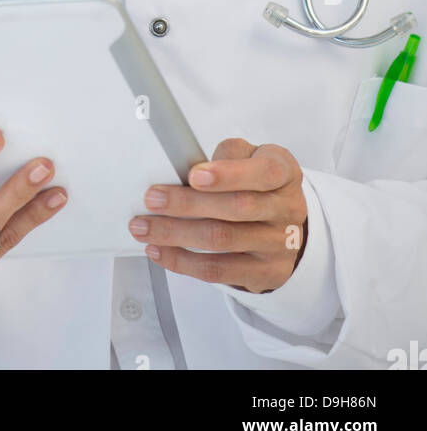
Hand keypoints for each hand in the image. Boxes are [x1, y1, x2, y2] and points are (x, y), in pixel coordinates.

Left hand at [128, 138, 307, 293]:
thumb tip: (186, 166)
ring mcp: (278, 245)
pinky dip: (183, 261)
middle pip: (236, 208)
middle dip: (188, 204)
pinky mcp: (265, 273)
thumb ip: (226, 157)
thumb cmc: (257, 183)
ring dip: (176, 234)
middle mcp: (287, 209)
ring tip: (144, 227)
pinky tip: (160, 251)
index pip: (264, 172)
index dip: (228, 174)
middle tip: (153, 198)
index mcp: (284, 172)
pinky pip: (218, 271)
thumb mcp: (250, 158)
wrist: (285, 225)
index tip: (194, 175)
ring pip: (222, 240)